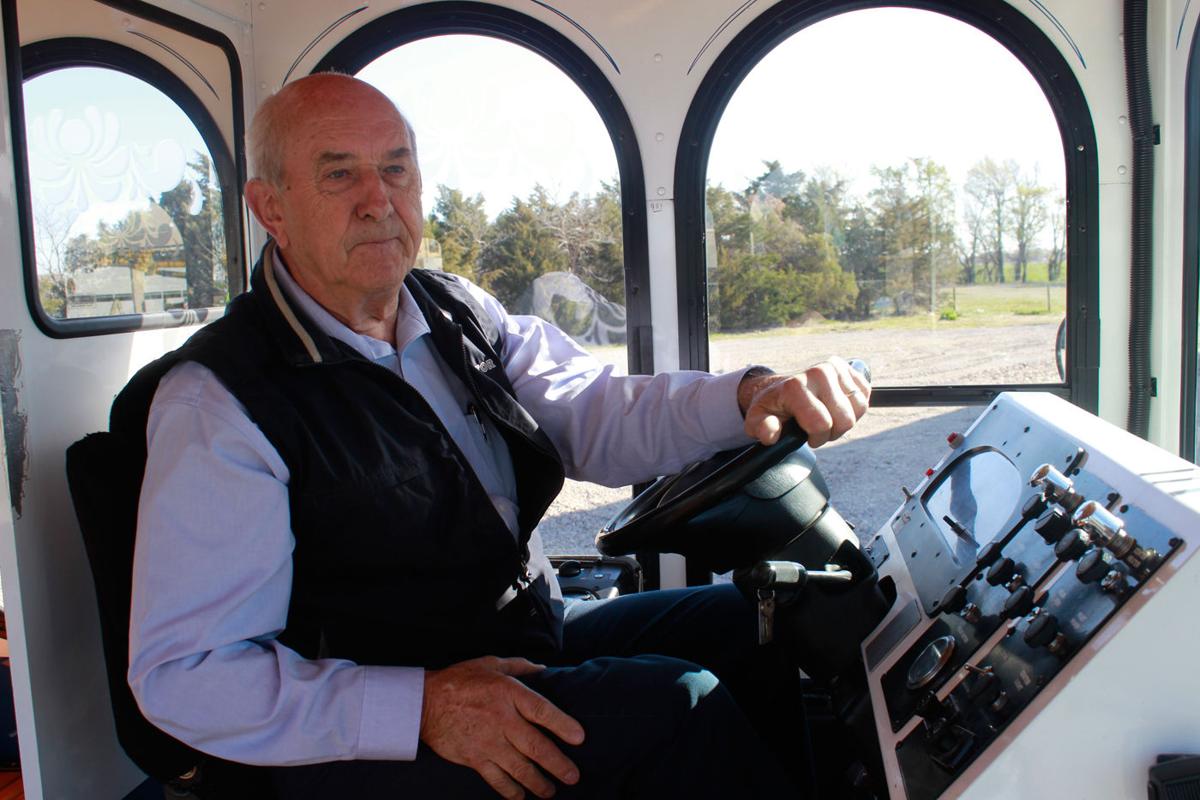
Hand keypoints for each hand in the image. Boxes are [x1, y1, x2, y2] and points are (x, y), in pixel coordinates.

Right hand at [420, 656, 585, 798]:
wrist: (425, 703)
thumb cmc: (459, 680)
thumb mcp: (490, 663)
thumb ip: (519, 666)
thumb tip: (543, 669)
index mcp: (508, 694)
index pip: (542, 711)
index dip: (563, 725)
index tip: (579, 738)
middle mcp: (502, 720)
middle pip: (537, 747)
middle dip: (558, 764)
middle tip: (573, 776)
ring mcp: (488, 742)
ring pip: (520, 769)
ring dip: (538, 783)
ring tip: (550, 791)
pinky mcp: (474, 758)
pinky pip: (497, 780)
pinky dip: (511, 791)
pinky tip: (521, 797)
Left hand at [738, 357, 869, 446]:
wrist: (782, 388)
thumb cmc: (774, 407)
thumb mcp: (758, 419)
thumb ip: (762, 428)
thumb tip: (771, 435)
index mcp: (796, 385)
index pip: (822, 423)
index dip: (817, 438)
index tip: (806, 436)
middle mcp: (819, 372)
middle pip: (845, 419)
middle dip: (832, 432)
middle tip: (817, 429)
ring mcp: (836, 368)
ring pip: (859, 408)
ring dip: (845, 421)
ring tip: (828, 418)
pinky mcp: (850, 369)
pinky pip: (865, 397)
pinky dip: (855, 409)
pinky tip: (837, 408)